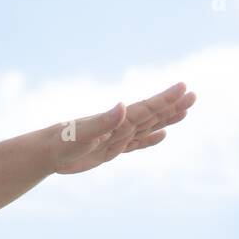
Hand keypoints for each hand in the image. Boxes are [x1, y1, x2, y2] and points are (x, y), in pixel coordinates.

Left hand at [51, 82, 196, 174]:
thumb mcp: (81, 133)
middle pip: (151, 115)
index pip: (145, 108)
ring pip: (148, 127)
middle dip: (172, 106)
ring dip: (166, 119)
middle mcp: (119, 127)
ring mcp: (116, 138)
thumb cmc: (61, 141)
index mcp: (115, 121)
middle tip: (193, 94)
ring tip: (185, 110)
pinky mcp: (111, 150)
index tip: (183, 87)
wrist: (45, 151)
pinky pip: (136, 144)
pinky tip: (163, 134)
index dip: (164, 99)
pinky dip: (150, 140)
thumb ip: (103, 121)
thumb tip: (123, 105)